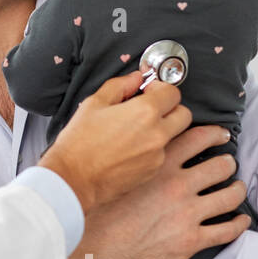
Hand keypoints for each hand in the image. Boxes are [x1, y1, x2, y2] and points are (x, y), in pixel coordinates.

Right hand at [38, 71, 190, 211]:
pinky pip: (161, 154)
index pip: (173, 93)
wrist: (74, 179)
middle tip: (149, 109)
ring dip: (160, 129)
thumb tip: (135, 79)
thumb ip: (119, 86)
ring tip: (133, 132)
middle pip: (183, 114)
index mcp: (145, 112)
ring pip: (173, 136)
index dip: (160, 88)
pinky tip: (128, 149)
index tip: (148, 91)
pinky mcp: (153, 171)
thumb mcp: (94, 104)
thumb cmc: (79, 143)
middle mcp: (157, 134)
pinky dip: (150, 148)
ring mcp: (157, 155)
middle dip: (170, 108)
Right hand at [78, 124, 251, 258]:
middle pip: (221, 166)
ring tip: (236, 188)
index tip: (220, 134)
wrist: (95, 246)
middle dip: (228, 163)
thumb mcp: (119, 171)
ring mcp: (187, 214)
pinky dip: (239, 223)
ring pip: (230, 196)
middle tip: (227, 164)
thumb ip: (140, 153)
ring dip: (237, 190)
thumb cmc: (100, 208)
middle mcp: (178, 185)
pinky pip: (227, 230)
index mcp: (159, 165)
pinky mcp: (191, 241)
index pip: (199, 137)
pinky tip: (240, 219)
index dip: (215, 133)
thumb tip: (148, 141)